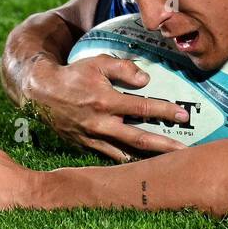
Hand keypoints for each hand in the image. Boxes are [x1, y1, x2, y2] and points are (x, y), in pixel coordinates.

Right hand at [22, 54, 187, 160]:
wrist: (41, 93)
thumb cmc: (74, 75)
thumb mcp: (97, 63)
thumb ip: (123, 69)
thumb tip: (146, 80)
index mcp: (105, 101)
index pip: (143, 108)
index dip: (165, 111)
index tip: (184, 115)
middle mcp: (100, 124)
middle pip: (139, 139)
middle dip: (164, 146)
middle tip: (186, 152)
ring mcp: (93, 138)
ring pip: (126, 154)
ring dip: (149, 159)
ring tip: (170, 164)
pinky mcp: (86, 146)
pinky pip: (111, 156)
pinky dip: (128, 162)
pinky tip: (145, 165)